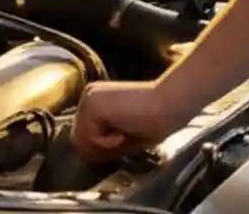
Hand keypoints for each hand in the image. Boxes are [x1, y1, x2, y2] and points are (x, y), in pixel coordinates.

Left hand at [70, 80, 190, 160]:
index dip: (103, 148)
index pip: (83, 136)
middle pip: (78, 141)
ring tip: (125, 130)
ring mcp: (88, 98)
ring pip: (81, 142)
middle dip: (101, 148)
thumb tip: (85, 154)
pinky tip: (124, 128)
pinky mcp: (92, 105)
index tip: (125, 137)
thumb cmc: (155, 121)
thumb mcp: (122, 135)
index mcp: (95, 100)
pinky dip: (108, 142)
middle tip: (126, 135)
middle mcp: (88, 95)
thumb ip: (101, 142)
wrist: (170, 105)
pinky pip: (90, 139)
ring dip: (105, 145)